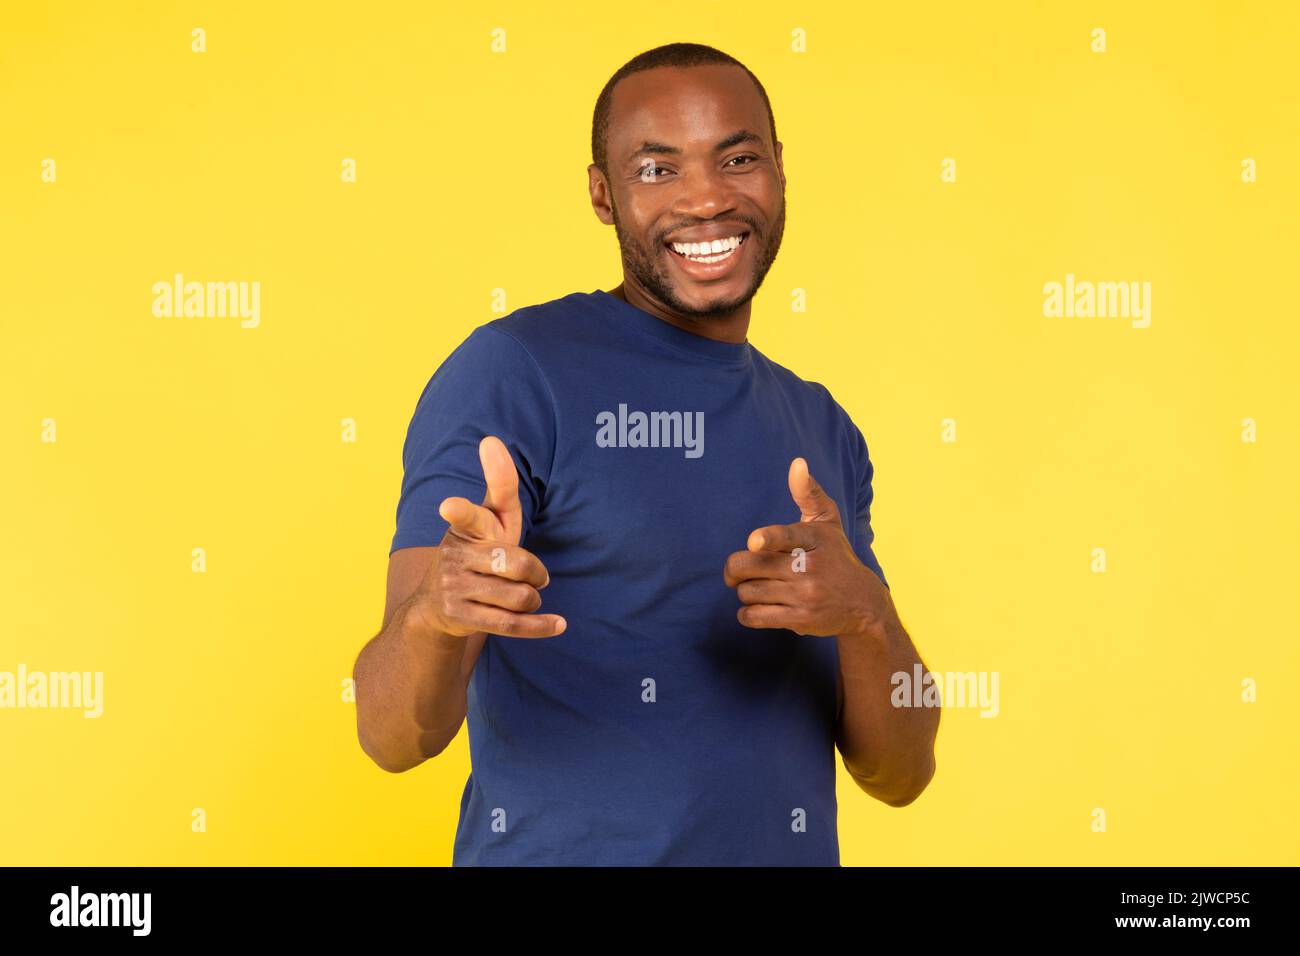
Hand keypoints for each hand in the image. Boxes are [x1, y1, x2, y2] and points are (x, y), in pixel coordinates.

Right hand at [412, 435, 565, 638]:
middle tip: (534, 576)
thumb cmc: (478, 552)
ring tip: (525, 596)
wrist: (436, 606)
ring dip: (533, 598)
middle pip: (515, 564)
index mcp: (464, 527)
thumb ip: (500, 486)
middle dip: (534, 573)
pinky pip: (510, 624)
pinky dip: (539, 626)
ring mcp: (454, 587)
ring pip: (518, 597)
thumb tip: (490, 440)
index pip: (469, 514)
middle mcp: (455, 555)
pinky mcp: (460, 617)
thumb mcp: (490, 520)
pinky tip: (558, 624)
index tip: (449, 505)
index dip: (462, 510)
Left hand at [723, 457, 889, 637]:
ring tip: (755, 588)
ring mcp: (805, 595)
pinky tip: (755, 606)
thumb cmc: (836, 556)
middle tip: (736, 572)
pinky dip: (747, 613)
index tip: (754, 542)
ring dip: (744, 591)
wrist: (863, 603)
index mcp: (814, 539)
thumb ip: (809, 492)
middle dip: (734, 569)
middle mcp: (809, 568)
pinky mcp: (800, 619)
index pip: (787, 536)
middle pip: (751, 567)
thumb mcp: (828, 522)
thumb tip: (797, 463)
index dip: (768, 538)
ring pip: (749, 591)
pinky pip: (756, 616)